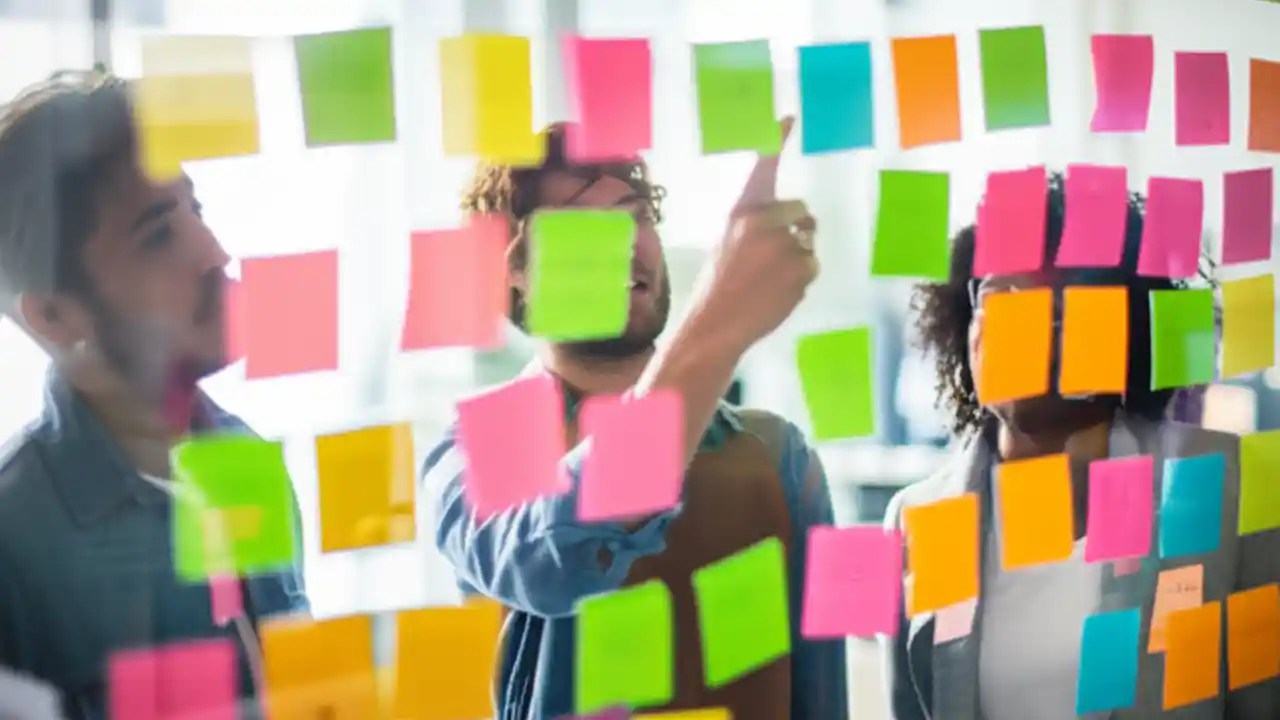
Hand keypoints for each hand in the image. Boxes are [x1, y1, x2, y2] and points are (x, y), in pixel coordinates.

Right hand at [687, 117, 818, 350]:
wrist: (714, 325)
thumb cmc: (718, 286)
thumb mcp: (727, 243)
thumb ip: (755, 227)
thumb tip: (792, 224)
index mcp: (742, 212)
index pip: (762, 169)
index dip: (777, 141)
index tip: (790, 117)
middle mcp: (765, 221)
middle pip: (801, 212)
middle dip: (796, 230)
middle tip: (772, 260)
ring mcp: (786, 244)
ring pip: (808, 243)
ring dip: (797, 260)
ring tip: (769, 281)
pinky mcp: (802, 268)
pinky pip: (813, 267)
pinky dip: (801, 280)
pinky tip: (778, 293)